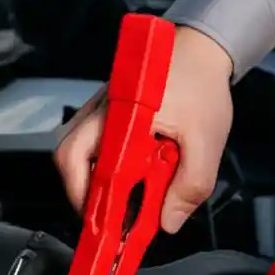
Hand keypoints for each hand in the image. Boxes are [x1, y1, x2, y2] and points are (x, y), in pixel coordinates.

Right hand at [54, 25, 234, 232]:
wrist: (204, 48)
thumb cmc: (203, 87)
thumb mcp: (207, 141)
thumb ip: (191, 185)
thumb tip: (167, 223)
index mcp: (117, 113)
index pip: (78, 158)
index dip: (85, 197)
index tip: (104, 226)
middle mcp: (98, 110)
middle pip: (68, 157)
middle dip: (85, 193)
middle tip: (111, 219)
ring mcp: (100, 109)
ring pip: (79, 152)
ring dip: (97, 181)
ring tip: (123, 204)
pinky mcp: (108, 112)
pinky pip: (96, 145)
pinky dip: (108, 167)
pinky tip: (132, 180)